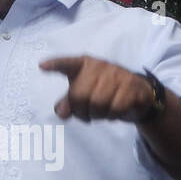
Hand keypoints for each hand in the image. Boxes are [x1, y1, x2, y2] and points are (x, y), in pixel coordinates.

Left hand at [39, 56, 155, 122]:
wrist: (138, 94)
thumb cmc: (105, 92)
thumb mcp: (85, 95)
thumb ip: (69, 103)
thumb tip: (61, 112)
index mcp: (85, 64)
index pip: (68, 64)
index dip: (56, 64)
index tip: (42, 66)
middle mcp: (100, 66)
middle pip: (80, 95)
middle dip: (81, 111)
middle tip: (87, 114)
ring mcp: (117, 74)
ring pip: (98, 104)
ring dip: (98, 115)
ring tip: (102, 111)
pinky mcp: (131, 86)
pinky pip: (115, 108)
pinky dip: (113, 115)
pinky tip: (115, 111)